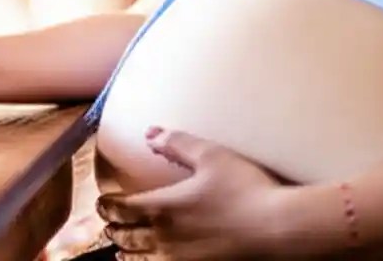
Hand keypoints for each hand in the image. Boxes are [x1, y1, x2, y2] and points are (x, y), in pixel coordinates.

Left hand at [96, 128, 294, 259]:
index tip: (103, 202)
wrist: (279, 230)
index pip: (119, 208)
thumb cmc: (247, 190)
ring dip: (126, 254)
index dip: (107, 204)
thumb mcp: (211, 156)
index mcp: (161, 207)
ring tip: (122, 252)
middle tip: (109, 225)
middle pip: (124, 238)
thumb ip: (176, 143)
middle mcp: (163, 238)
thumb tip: (150, 133)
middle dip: (114, 230)